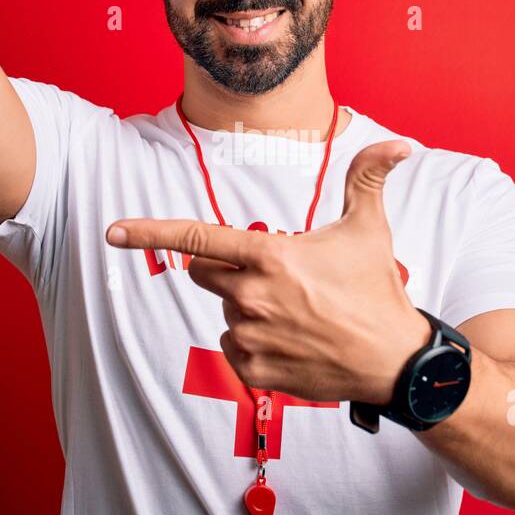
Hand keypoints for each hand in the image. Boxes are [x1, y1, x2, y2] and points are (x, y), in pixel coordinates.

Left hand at [104, 141, 431, 403]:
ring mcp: (251, 336)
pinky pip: (232, 347)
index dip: (150, 232)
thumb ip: (368, 179)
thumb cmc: (378, 290)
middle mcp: (252, 296)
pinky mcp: (253, 371)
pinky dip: (254, 343)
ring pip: (224, 311)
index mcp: (269, 256)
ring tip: (296, 313)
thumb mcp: (370, 229)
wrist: (394, 361)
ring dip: (247, 308)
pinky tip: (291, 341)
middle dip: (230, 270)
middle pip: (205, 274)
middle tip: (278, 277)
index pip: (197, 238)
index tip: (114, 231)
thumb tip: (400, 143)